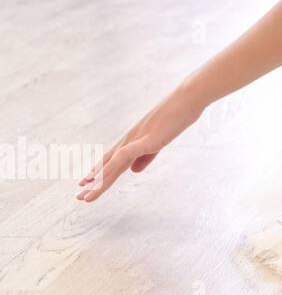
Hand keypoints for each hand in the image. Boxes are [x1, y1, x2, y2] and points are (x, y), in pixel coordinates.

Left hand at [77, 92, 203, 201]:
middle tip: (78, 196)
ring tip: (85, 196)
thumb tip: (133, 171)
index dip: (99, 171)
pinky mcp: (146, 139)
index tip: (85, 184)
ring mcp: (137, 138)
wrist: (189, 97)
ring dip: (99, 181)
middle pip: (108, 164)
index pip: (112, 158)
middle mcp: (130, 138)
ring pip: (113, 163)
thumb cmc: (179, 115)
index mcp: (135, 138)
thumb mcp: (162, 139)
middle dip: (94, 182)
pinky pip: (124, 155)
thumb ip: (147, 155)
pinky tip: (99, 178)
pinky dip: (109, 167)